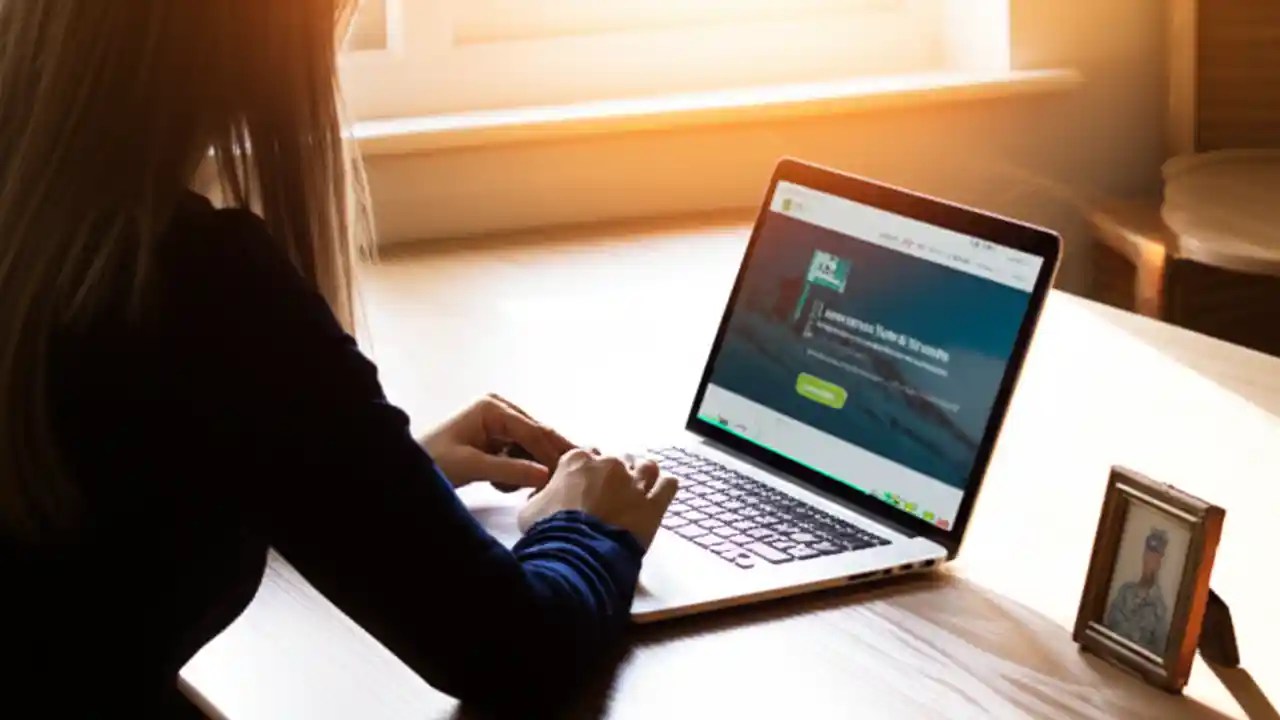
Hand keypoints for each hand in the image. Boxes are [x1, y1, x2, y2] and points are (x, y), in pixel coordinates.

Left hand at [423, 394, 573, 489]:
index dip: (551, 453)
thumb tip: (547, 475)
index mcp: (493, 407)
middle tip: (566, 481)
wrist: (404, 468)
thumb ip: (510, 470)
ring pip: (530, 448)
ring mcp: (498, 424)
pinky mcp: (495, 441)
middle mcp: (500, 409)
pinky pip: (519, 456)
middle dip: (547, 460)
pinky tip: (503, 485)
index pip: (533, 430)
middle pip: (537, 435)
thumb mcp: (472, 466)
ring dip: (528, 469)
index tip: (568, 476)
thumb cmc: (433, 462)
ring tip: (516, 489)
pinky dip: (516, 472)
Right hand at [518, 450, 678, 549]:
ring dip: (642, 475)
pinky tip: (658, 495)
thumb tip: (542, 497)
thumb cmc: (549, 532)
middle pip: (618, 459)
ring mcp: (635, 482)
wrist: (577, 555)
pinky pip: (668, 485)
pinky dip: (664, 488)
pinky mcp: (654, 503)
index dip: (587, 470)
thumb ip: (541, 496)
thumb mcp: (530, 509)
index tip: (585, 483)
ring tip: (638, 488)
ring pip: (647, 466)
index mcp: (578, 460)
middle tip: (610, 493)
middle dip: (615, 473)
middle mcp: (610, 465)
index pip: (587, 454)